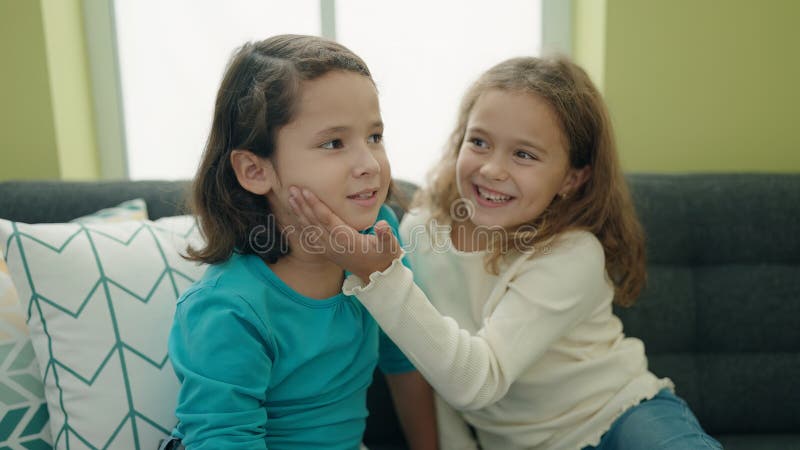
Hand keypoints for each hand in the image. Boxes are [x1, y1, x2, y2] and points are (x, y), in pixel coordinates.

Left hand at [287, 186, 401, 280]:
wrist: (377, 275)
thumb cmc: (384, 256)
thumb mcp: (389, 246)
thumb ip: (386, 235)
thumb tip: (383, 226)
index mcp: (346, 239)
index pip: (326, 218)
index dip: (315, 204)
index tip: (305, 191)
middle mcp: (333, 244)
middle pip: (313, 221)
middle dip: (302, 204)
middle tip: (292, 188)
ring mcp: (328, 249)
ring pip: (309, 228)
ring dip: (299, 212)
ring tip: (290, 197)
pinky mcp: (326, 251)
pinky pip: (309, 236)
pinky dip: (300, 224)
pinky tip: (294, 215)